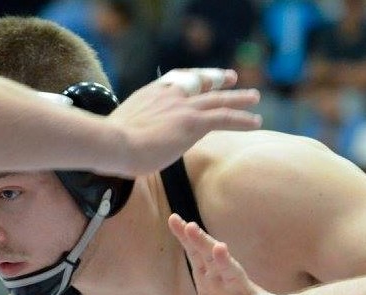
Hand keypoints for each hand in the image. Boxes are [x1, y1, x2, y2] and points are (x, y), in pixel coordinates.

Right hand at [108, 70, 260, 176]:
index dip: (190, 78)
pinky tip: (256, 122)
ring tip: (254, 98)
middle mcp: (168, 96)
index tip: (199, 77)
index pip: (175, 81)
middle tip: (231, 77)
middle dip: (216, 79)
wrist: (113, 143)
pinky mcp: (193, 123)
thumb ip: (129, 131)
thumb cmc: (109, 145)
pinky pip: (225, 118)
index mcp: (150, 94)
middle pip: (199, 83)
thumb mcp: (119, 131)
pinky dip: (242, 119)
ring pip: (218, 99)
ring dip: (238, 98)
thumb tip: (124, 145)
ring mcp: (182, 108)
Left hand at [139, 215, 297, 294]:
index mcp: (211, 279)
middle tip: (190, 226)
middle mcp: (228, 280)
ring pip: (237, 274)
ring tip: (219, 248)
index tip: (173, 219)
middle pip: (214, 258)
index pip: (196, 255)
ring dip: (228, 262)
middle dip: (203, 243)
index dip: (186, 238)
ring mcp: (247, 294)